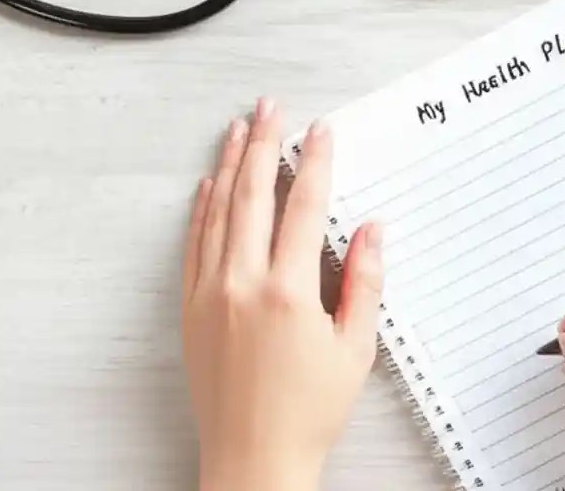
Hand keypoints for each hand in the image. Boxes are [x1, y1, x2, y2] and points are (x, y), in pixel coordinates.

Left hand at [182, 99, 383, 490]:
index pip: (303, 208)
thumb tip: (372, 229)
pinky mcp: (193, 311)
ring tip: (238, 129)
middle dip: (263, 145)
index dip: (314, 162)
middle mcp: (243, 285)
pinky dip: (200, 210)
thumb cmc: (309, 410)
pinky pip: (194, 246)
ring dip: (228, 166)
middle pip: (252, 197)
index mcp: (289, 292)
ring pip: (217, 213)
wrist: (254, 457)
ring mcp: (211, 295)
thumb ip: (364, 282)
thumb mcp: (355, 348)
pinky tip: (207, 186)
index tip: (320, 131)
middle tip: (270, 109)